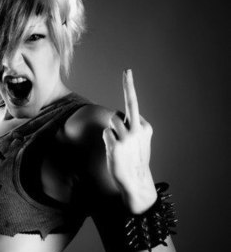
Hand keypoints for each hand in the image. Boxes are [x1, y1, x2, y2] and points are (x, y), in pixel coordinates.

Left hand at [102, 69, 156, 213]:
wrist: (136, 181)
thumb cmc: (135, 160)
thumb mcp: (139, 142)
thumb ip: (131, 128)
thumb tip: (116, 120)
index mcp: (145, 127)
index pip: (132, 106)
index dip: (128, 89)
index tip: (127, 71)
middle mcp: (138, 129)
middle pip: (125, 107)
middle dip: (129, 86)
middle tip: (128, 71)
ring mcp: (128, 136)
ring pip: (112, 120)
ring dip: (111, 130)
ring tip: (118, 144)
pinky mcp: (117, 144)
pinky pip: (106, 132)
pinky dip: (107, 139)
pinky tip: (113, 150)